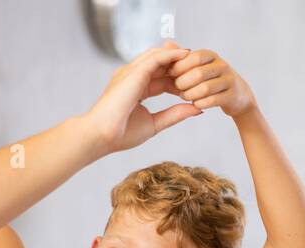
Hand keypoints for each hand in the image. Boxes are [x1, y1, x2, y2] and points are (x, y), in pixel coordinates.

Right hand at [82, 43, 200, 153]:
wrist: (103, 135)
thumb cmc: (123, 133)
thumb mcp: (155, 122)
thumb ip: (175, 114)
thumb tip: (197, 109)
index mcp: (137, 88)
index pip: (162, 78)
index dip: (180, 80)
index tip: (199, 84)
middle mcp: (133, 77)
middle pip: (161, 64)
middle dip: (180, 65)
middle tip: (201, 66)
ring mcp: (131, 73)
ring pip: (159, 57)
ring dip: (178, 57)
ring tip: (197, 58)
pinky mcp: (133, 73)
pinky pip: (156, 58)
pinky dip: (171, 55)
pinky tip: (186, 56)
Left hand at [166, 43, 254, 117]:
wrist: (239, 97)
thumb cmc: (213, 80)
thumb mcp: (199, 65)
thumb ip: (183, 56)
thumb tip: (167, 44)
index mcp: (211, 56)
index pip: (194, 57)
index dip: (179, 66)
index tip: (170, 73)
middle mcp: (222, 66)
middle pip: (198, 73)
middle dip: (183, 82)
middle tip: (177, 87)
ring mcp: (229, 81)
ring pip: (205, 88)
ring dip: (191, 94)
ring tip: (185, 96)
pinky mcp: (232, 96)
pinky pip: (213, 100)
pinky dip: (200, 103)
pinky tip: (195, 104)